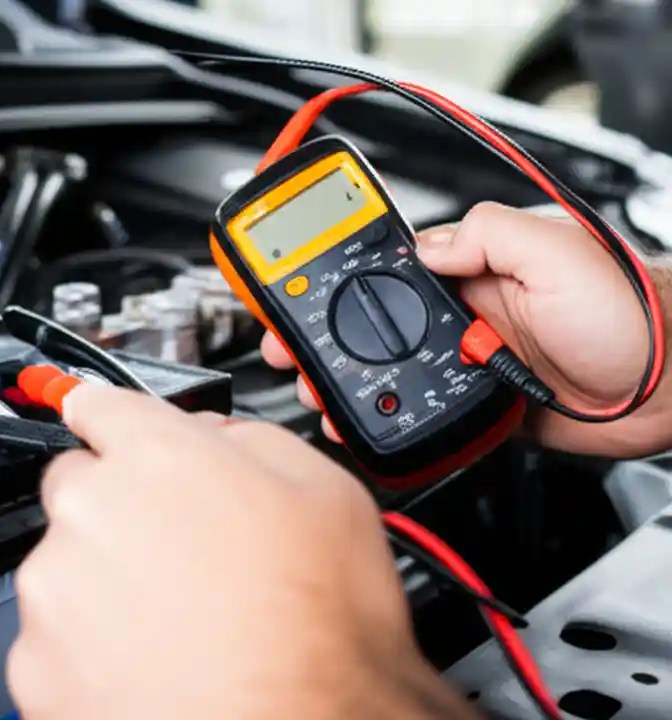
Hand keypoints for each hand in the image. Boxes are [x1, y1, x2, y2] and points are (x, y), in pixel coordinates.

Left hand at [6, 385, 476, 719]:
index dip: (110, 417)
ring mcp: (54, 593)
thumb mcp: (330, 498)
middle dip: (119, 511)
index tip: (100, 422)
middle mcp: (89, 514)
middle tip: (181, 557)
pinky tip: (153, 666)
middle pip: (80, 488)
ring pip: (64, 566)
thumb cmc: (319, 642)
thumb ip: (254, 441)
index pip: (101, 403)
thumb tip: (217, 435)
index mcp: (157, 459)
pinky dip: (88, 649)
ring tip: (178, 626)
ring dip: (106, 584)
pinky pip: (52, 638)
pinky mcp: (34, 663)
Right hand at [262, 202, 671, 457]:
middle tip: (287, 351)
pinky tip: (361, 422)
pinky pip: (423, 413)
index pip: (387, 266)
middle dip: (322, 336)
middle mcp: (466, 313)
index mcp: (475, 267)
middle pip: (373, 324)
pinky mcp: (481, 406)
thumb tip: (426, 243)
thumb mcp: (556, 249)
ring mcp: (469, 360)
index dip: (335, 277)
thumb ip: (487, 235)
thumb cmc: (635, 309)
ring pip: (389, 372)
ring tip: (316, 393)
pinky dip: (389, 421)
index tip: (295, 288)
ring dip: (347, 383)